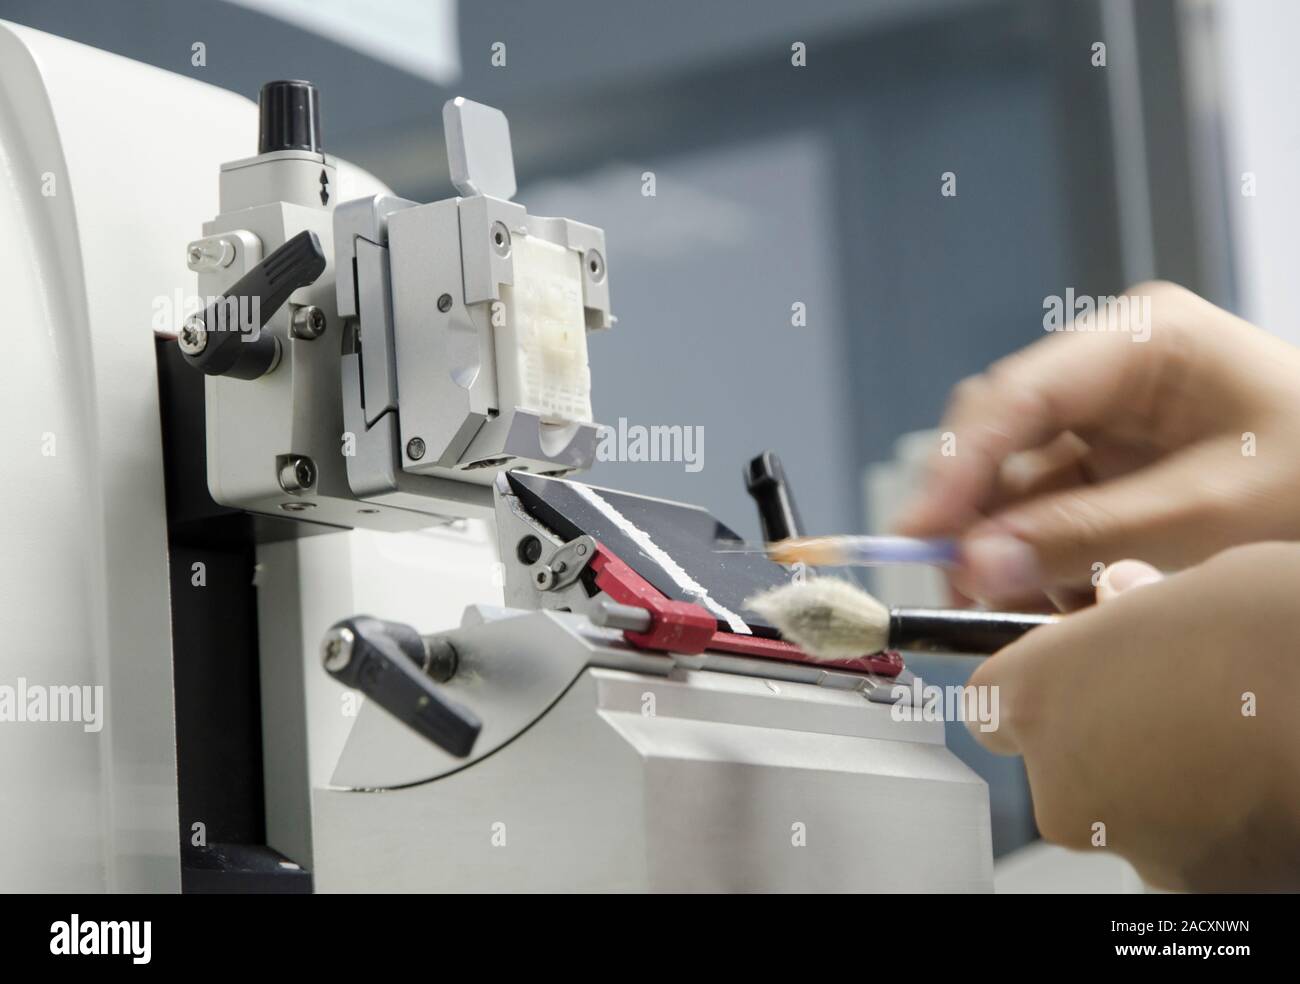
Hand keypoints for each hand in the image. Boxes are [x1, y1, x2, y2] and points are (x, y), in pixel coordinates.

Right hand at [895, 282, 1299, 606]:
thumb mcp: (1214, 514)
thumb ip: (1090, 536)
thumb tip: (979, 564)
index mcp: (1142, 341)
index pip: (1016, 396)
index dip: (956, 468)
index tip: (917, 535)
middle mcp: (1111, 373)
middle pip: (1001, 439)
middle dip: (978, 517)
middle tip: (957, 585)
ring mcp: (1108, 423)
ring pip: (1018, 487)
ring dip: (1011, 552)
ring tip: (1024, 609)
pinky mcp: (1111, 471)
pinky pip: (1049, 517)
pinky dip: (1045, 565)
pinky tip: (1061, 600)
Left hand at [968, 544, 1299, 890]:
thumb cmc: (1282, 637)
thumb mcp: (1198, 580)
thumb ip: (1136, 602)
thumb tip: (1124, 597)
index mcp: (1037, 696)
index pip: (993, 700)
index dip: (1043, 682)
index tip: (1085, 667)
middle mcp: (1059, 784)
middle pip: (1055, 760)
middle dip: (1101, 731)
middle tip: (1176, 694)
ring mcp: (1125, 844)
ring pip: (1120, 806)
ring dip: (1158, 778)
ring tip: (1235, 734)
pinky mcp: (1191, 887)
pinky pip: (1180, 842)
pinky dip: (1208, 819)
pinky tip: (1258, 776)